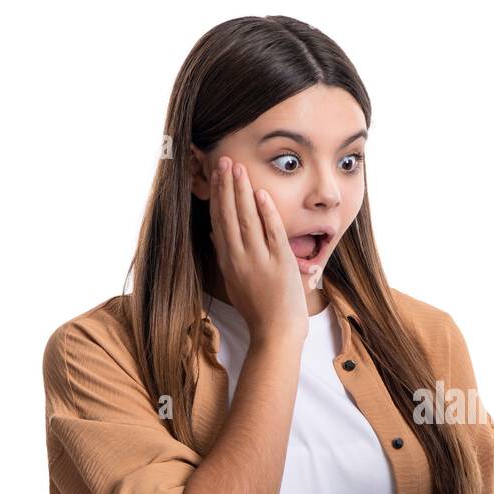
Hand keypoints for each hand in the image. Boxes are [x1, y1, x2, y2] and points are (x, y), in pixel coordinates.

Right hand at [209, 155, 307, 345]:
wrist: (276, 333)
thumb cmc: (259, 310)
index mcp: (228, 262)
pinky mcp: (279, 264)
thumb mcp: (235, 282)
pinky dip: (266, 212)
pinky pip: (271, 233)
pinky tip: (260, 193)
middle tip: (223, 160)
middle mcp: (239, 259)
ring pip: (247, 219)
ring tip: (238, 168)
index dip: (217, 196)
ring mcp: (258, 261)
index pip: (219, 222)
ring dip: (242, 192)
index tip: (216, 175)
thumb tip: (214, 235)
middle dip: (226, 186)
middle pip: (229, 215)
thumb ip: (226, 256)